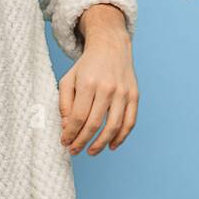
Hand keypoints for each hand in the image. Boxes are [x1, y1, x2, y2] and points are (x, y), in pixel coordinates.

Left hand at [58, 6, 138, 154]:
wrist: (110, 46)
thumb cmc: (86, 66)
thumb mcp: (68, 79)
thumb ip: (64, 103)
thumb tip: (66, 128)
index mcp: (88, 83)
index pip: (78, 116)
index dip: (70, 133)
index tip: (64, 142)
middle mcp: (107, 88)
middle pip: (95, 123)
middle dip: (82, 141)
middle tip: (74, 151)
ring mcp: (123, 92)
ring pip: (114, 126)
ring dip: (101, 143)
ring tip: (91, 152)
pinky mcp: (134, 95)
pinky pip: (130, 121)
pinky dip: (122, 137)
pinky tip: (111, 145)